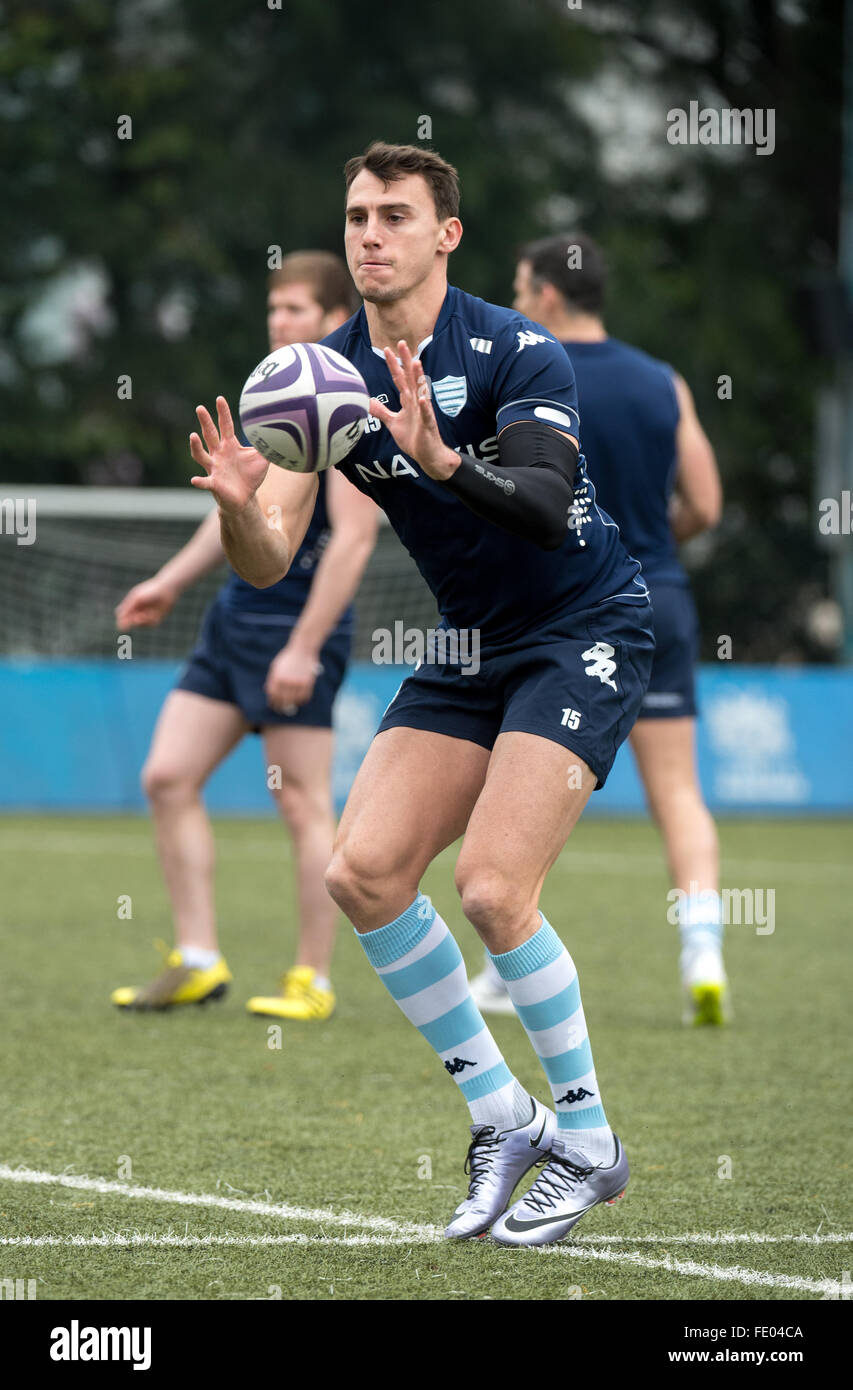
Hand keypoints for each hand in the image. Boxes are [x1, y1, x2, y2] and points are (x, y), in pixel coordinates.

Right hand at [115, 577, 176, 628]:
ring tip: (147, 614)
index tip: (124, 622)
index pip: (121, 615)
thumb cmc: (150, 591)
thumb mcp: (136, 598)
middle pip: (130, 622)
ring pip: (140, 625)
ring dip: (142, 621)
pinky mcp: (156, 619)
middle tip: (137, 618)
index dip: (121, 620)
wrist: (167, 589)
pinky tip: (154, 613)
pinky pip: (151, 624)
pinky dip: (151, 620)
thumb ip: (127, 608)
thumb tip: (119, 618)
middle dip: (132, 622)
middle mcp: (138, 611)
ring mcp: (147, 615)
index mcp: (131, 605)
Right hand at [189, 396, 269, 513]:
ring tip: (193, 436)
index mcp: (229, 445)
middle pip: (210, 435)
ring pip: (201, 455)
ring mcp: (214, 468)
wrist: (245, 498)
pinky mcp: (214, 483)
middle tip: (200, 408)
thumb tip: (282, 431)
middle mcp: (218, 454)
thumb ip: (268, 445)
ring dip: (196, 446)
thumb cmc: (251, 476)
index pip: (226, 425)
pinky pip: (205, 482)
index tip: (219, 399)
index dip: (223, 413)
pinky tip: (195, 480)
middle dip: (205, 422)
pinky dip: (200, 482)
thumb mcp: (262, 458)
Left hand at [264, 643, 322, 711]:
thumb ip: (272, 680)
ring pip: (294, 700)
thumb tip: (269, 693)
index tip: (273, 706)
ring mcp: (297, 682)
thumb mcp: (276, 667)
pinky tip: (299, 701)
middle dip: (281, 707)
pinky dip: (302, 701)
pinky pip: (304, 697)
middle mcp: (286, 681)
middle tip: (281, 710)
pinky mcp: (307, 683)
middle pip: (283, 700)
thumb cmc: (287, 658)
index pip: (273, 695)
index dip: (272, 702)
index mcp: (277, 677)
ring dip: (292, 705)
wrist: (302, 649)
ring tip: (290, 706)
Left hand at [368, 341, 459, 481]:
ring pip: (420, 392)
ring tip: (416, 362)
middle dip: (406, 361)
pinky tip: (423, 400)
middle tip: (402, 343)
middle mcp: (416, 403)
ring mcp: (423, 413)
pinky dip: (425, 408)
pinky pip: (426, 416)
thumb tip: (368, 402)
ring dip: (418, 378)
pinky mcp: (428, 426)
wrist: (428, 456)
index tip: (387, 349)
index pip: (399, 378)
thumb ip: (382, 411)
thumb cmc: (414, 438)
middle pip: (410, 378)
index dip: (393, 365)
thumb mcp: (394, 423)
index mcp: (408, 401)